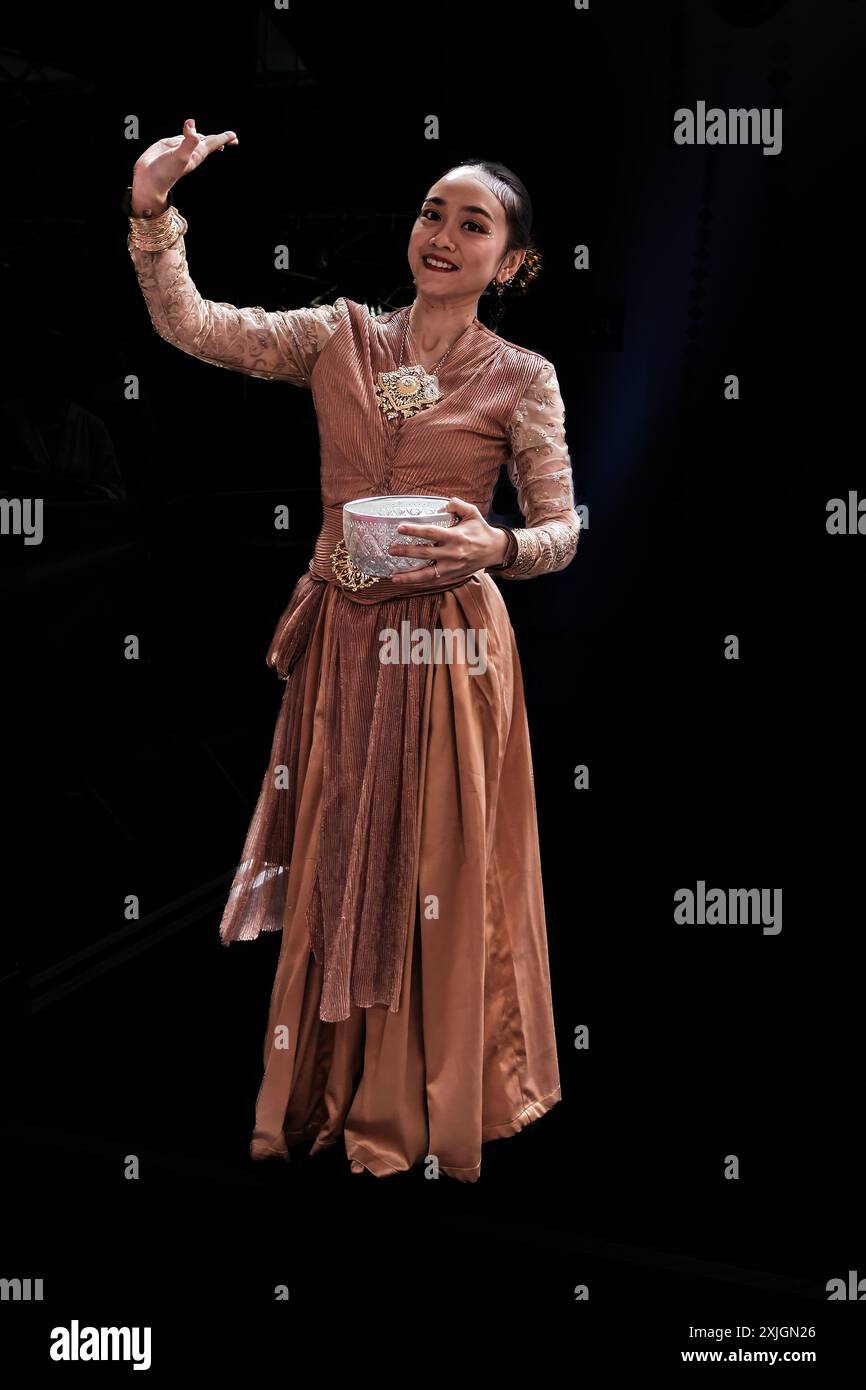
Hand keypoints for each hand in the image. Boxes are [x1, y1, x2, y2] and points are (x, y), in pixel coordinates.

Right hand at [132, 117, 237, 203]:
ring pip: (196, 139)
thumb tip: (192, 124)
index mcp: (196, 154)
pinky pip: (182, 137)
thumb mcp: (180, 156)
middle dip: (221, 140)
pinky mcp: (169, 145)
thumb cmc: (165, 171)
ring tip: (216, 139)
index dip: (224, 138)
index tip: (235, 137)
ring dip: (207, 137)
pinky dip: (189, 133)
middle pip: (209, 142)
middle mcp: (190, 150)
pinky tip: (191, 133)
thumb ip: (188, 140)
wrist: (149, 180)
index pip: (213, 143)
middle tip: (233, 138)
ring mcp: (180, 147)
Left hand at [387, 496, 508, 586]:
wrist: (495, 550)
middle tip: (391, 550)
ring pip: (427, 574)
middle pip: (425, 554)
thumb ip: (456, 505)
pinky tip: (406, 582)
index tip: (399, 528)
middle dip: (406, 552)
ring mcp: (452, 567)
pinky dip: (419, 582)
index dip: (414, 530)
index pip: (431, 532)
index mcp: (456, 536)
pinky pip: (433, 581)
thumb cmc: (481, 530)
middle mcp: (452, 553)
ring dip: (409, 576)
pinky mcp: (452, 576)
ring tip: (393, 576)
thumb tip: (440, 506)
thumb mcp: (472, 512)